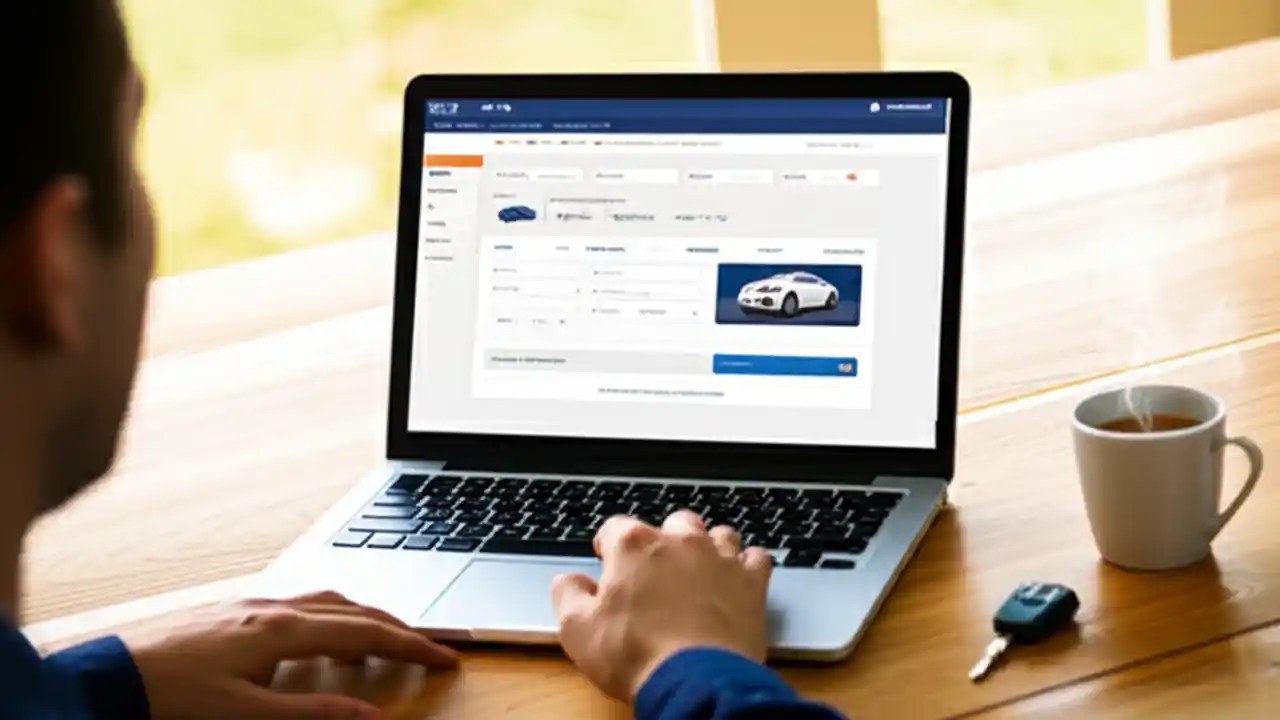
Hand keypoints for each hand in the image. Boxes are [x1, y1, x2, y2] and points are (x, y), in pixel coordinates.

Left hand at [123, 591, 457, 719]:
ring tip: (386, 638)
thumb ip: (312, 713)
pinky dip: (331, 616)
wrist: (102, 677)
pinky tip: (321, 635)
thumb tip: (370, 715)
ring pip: (329, 601)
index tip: (446, 656)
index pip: (367, 635)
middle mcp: (273, 608)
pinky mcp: (232, 610)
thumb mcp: (245, 716)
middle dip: (400, 625)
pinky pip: (301, 604)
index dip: (413, 646)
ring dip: (366, 616)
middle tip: (431, 645)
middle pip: (356, 609)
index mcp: (283, 631)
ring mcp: (252, 604)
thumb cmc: (168, 698)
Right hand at [552, 511, 772, 700]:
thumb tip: (568, 581)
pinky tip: (738, 580)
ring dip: (708, 547)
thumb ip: (568, 595)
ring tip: (699, 569)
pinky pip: (756, 557)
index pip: (615, 526)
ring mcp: (719, 558)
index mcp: (634, 546)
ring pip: (718, 533)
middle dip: (664, 539)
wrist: (696, 680)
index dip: (608, 543)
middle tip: (656, 566)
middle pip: (673, 522)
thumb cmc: (638, 655)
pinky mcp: (750, 581)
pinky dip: (747, 565)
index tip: (607, 556)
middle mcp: (679, 541)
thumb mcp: (578, 630)